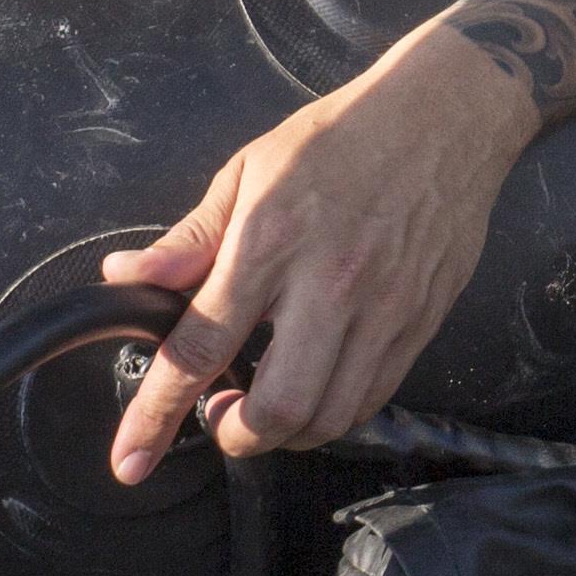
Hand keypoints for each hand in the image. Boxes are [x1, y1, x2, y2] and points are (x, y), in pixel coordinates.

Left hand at [101, 30, 538, 477]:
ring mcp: (384, 306)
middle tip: (222, 417)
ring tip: (268, 405)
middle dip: (236, 436)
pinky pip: (375, 397)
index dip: (156, 415)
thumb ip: (190, 238)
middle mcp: (329, 282)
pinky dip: (336, 413)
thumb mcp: (249, 170)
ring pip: (330, 417)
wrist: (448, 114)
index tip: (130, 460)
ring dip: (287, 433)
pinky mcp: (422, 318)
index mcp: (270, 241)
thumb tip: (127, 278)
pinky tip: (318, 387)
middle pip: (277, 407)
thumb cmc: (342, 137)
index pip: (200, 348)